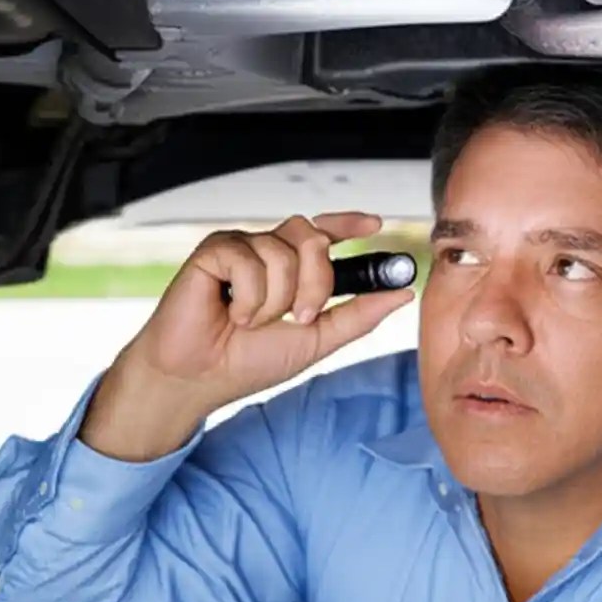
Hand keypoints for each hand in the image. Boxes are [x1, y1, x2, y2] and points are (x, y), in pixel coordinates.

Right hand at [81, 212, 414, 459]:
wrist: (200, 379)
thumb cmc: (247, 362)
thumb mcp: (317, 341)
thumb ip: (358, 316)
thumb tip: (401, 293)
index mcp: (290, 268)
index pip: (324, 232)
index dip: (349, 223)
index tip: (375, 226)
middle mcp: (266, 251)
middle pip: (312, 237)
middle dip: (316, 282)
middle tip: (300, 316)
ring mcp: (240, 247)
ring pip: (283, 252)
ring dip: (275, 300)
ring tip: (250, 321)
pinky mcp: (213, 251)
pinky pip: (249, 259)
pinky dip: (248, 297)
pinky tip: (230, 311)